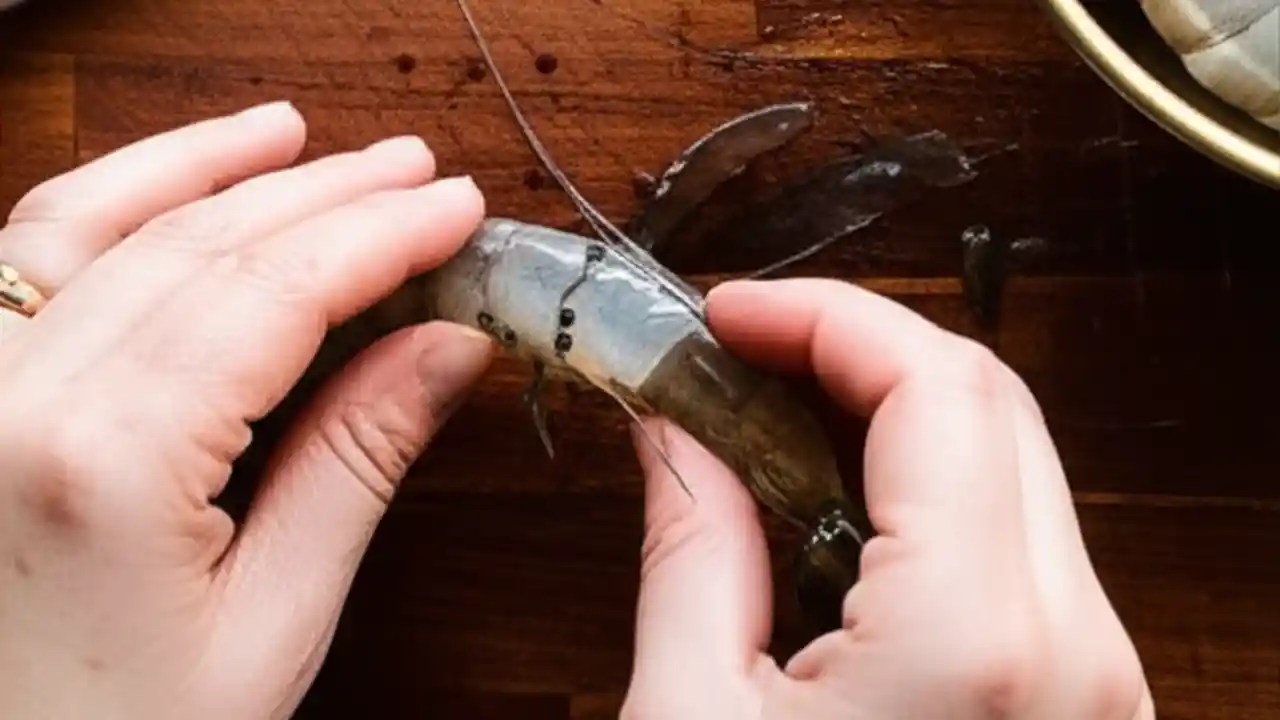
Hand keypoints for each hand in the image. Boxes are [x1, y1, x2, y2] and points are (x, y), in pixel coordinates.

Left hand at [0, 102, 494, 717]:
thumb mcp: (274, 621)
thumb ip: (357, 462)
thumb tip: (448, 347)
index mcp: (107, 461)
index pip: (272, 292)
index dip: (379, 235)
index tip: (454, 210)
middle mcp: (17, 399)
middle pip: (199, 242)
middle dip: (325, 194)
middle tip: (418, 175)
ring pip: (98, 218)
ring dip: (211, 164)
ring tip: (302, 138)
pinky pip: (33, 255)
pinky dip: (115, 198)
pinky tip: (182, 182)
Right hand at [621, 279, 1156, 718]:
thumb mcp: (689, 718)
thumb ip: (690, 551)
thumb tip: (676, 430)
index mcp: (971, 639)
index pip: (935, 386)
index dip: (826, 317)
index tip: (734, 314)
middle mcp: (1071, 648)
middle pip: (989, 405)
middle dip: (858, 350)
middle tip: (747, 353)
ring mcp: (1094, 675)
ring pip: (1012, 465)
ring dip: (894, 415)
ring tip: (777, 420)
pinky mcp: (1081, 695)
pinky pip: (1022, 542)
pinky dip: (930, 492)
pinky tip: (841, 501)